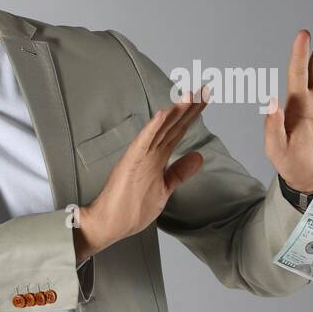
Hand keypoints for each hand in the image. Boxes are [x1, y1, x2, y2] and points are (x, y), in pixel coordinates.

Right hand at [73, 87, 208, 262]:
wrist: (108, 223)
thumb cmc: (131, 207)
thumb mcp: (164, 188)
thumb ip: (180, 172)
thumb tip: (199, 156)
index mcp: (159, 157)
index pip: (179, 130)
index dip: (193, 114)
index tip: (205, 98)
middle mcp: (151, 152)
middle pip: (174, 125)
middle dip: (189, 107)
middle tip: (204, 88)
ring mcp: (141, 156)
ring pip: (162, 129)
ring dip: (176, 112)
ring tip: (189, 94)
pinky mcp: (131, 163)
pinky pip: (144, 143)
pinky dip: (153, 128)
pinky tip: (163, 114)